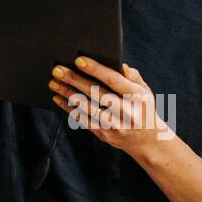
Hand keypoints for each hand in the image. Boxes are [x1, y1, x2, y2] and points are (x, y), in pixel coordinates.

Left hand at [47, 57, 171, 156]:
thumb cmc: (143, 108)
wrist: (148, 141)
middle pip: (97, 93)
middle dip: (75, 80)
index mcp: (137, 97)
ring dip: (68, 94)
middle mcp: (127, 112)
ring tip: (53, 83)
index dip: (96, 69)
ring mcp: (116, 126)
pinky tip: (58, 99)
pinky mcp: (105, 135)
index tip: (78, 60)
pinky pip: (84, 121)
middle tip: (57, 70)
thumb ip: (134, 77)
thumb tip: (121, 65)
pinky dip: (69, 109)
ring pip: (87, 108)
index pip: (114, 80)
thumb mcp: (145, 91)